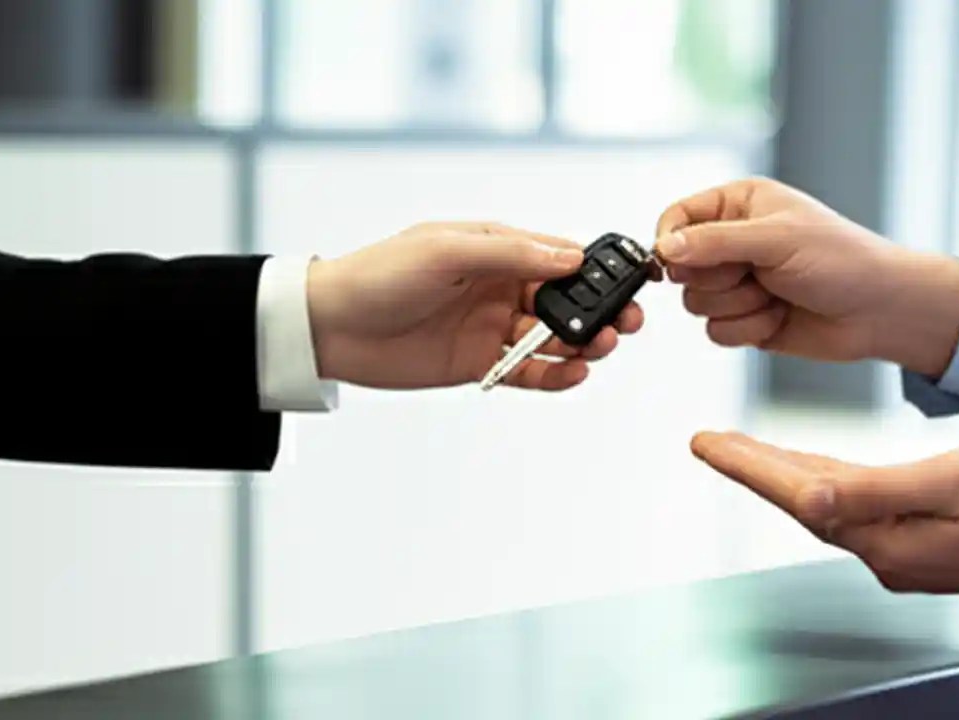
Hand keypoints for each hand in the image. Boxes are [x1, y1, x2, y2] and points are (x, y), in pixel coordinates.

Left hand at [305, 222, 643, 390]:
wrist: (330, 325)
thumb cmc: (381, 274)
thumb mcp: (446, 251)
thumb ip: (510, 254)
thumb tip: (569, 258)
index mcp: (495, 249)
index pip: (558, 256)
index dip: (594, 269)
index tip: (628, 281)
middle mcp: (499, 287)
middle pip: (565, 300)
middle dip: (599, 311)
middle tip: (626, 323)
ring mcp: (490, 327)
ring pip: (551, 337)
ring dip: (581, 344)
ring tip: (600, 349)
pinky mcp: (478, 363)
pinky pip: (527, 370)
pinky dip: (553, 375)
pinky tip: (572, 374)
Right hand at [655, 178, 958, 376]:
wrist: (880, 311)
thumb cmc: (842, 261)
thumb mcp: (775, 239)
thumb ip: (714, 242)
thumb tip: (663, 247)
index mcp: (739, 205)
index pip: (678, 217)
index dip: (671, 241)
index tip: (674, 261)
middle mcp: (733, 241)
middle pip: (682, 267)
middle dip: (718, 279)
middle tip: (755, 273)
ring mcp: (738, 282)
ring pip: (696, 303)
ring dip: (737, 306)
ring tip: (775, 295)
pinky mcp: (745, 318)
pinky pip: (715, 331)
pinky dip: (746, 329)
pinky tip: (778, 317)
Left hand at [690, 431, 958, 599]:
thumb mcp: (954, 481)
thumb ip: (876, 490)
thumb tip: (810, 497)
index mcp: (886, 539)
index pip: (798, 496)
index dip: (748, 466)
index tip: (704, 443)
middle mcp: (884, 553)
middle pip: (803, 501)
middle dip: (754, 468)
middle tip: (709, 441)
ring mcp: (901, 553)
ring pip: (826, 504)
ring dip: (785, 475)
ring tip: (744, 450)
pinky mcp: (918, 546)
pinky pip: (854, 509)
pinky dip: (825, 482)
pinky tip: (815, 469)